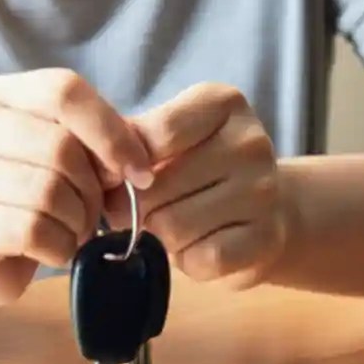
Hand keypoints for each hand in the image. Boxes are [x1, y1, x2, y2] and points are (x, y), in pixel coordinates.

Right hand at [0, 69, 154, 305]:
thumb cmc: (26, 201)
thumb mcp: (63, 160)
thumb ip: (98, 145)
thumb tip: (136, 159)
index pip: (63, 91)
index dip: (111, 132)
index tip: (140, 171)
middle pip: (59, 145)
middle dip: (93, 189)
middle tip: (95, 214)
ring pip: (47, 191)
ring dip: (77, 221)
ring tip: (73, 231)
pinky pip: (31, 230)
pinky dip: (58, 246)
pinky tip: (54, 250)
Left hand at [109, 83, 287, 289]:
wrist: (266, 210)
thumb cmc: (199, 170)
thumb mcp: (168, 140)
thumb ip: (132, 143)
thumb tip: (97, 167)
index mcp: (223, 104)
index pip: (156, 134)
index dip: (124, 164)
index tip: (118, 177)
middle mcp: (251, 142)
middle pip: (158, 186)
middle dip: (137, 206)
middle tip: (142, 211)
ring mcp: (264, 191)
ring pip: (173, 226)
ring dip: (160, 235)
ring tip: (172, 226)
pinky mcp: (266, 238)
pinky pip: (201, 259)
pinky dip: (187, 260)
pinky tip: (197, 247)